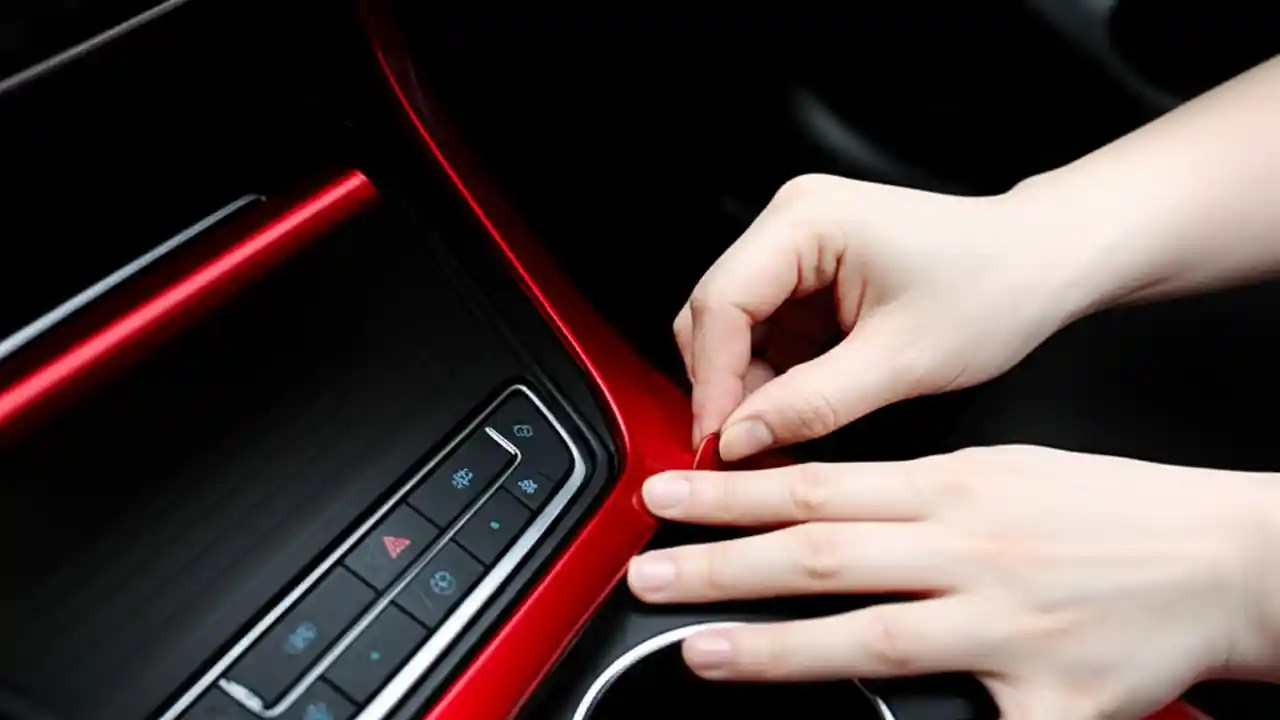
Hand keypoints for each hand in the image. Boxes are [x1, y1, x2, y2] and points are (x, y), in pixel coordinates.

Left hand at [626, 445, 1279, 718]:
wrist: (1221, 555)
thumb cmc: (1107, 511)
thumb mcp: (1000, 471)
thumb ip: (910, 495)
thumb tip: (821, 508)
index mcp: (954, 488)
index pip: (817, 485)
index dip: (733, 495)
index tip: (672, 495)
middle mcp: (969, 550)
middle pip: (822, 556)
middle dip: (724, 565)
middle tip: (652, 572)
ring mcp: (1004, 624)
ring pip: (869, 634)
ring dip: (776, 645)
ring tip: (704, 649)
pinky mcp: (1050, 694)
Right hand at [675, 174, 1109, 459]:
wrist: (1046, 262)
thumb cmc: (996, 287)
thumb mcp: (903, 360)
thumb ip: (812, 403)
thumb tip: (738, 441)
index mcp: (806, 220)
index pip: (721, 305)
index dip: (711, 382)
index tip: (717, 445)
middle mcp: (790, 222)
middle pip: (714, 315)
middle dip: (723, 387)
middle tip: (738, 454)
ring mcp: (796, 248)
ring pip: (733, 331)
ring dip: (747, 388)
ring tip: (773, 441)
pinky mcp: (809, 278)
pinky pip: (765, 335)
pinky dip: (771, 380)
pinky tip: (792, 415)